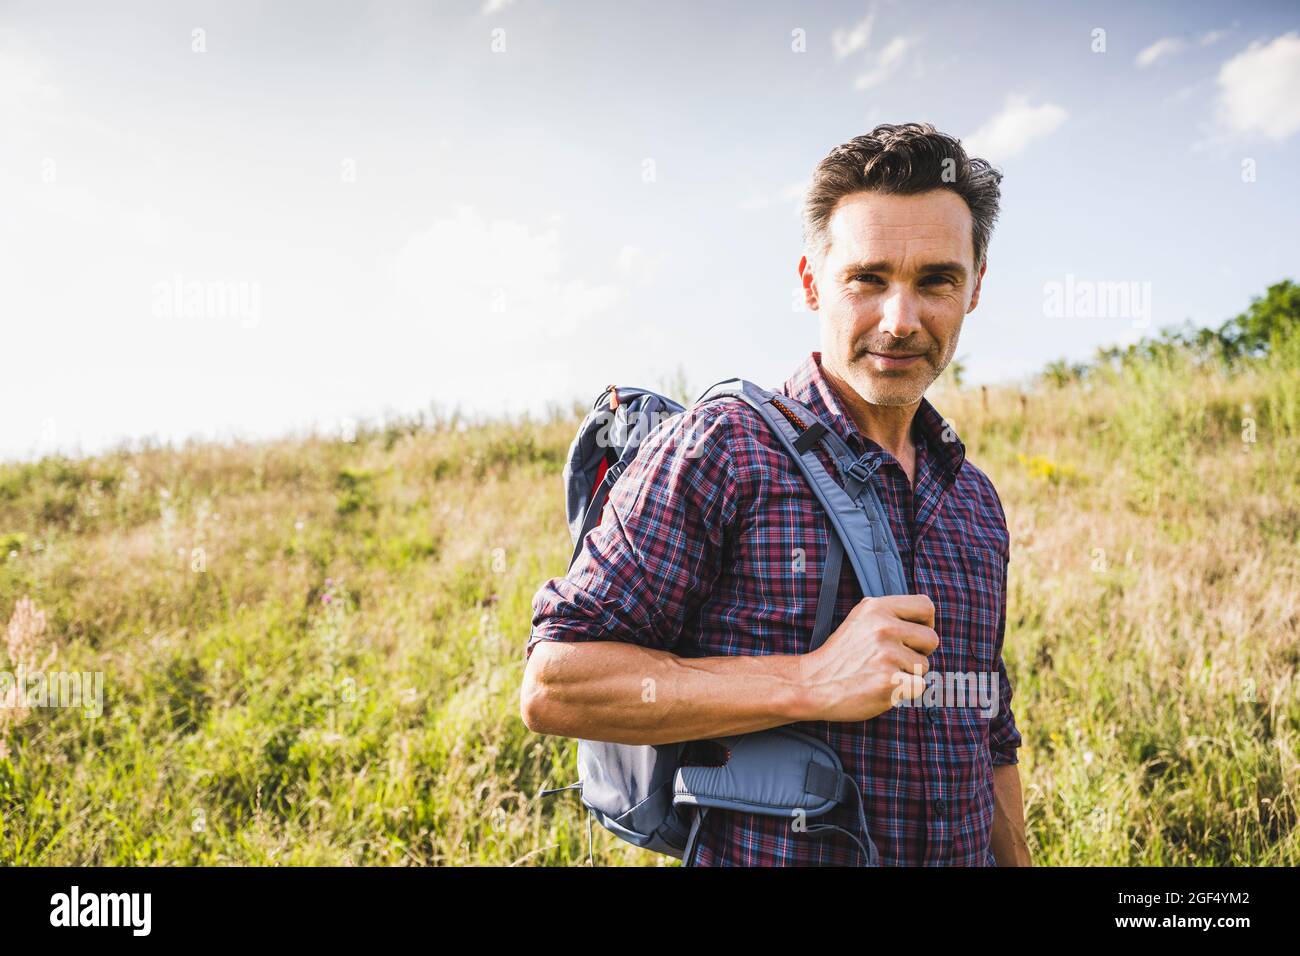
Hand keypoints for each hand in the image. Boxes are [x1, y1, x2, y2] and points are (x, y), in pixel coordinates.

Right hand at [794, 594, 938, 722]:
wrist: (812, 684)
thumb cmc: (840, 656)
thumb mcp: (859, 620)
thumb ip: (889, 616)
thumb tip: (924, 622)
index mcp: (876, 608)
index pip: (925, 606)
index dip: (925, 623)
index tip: (912, 637)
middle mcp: (883, 627)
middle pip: (931, 639)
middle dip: (918, 652)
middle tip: (893, 660)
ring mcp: (887, 654)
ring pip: (924, 666)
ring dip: (908, 674)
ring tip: (880, 673)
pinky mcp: (890, 681)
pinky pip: (920, 686)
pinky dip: (905, 692)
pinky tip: (883, 688)